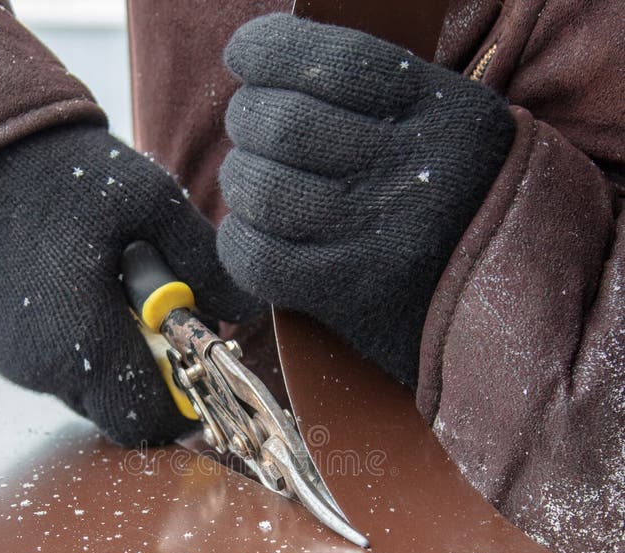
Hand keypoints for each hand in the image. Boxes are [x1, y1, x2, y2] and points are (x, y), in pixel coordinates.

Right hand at [0, 125, 259, 445]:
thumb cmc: (61, 179)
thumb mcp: (149, 199)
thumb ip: (204, 262)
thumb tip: (245, 314)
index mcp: (83, 338)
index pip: (148, 422)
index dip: (184, 404)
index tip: (197, 362)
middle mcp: (46, 369)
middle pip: (125, 413)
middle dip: (155, 381)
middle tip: (163, 323)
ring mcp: (20, 367)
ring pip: (94, 398)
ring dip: (122, 366)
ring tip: (121, 302)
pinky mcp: (7, 357)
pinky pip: (65, 378)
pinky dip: (90, 355)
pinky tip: (90, 302)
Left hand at [218, 13, 514, 387]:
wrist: (513, 301)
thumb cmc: (465, 204)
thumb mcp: (452, 126)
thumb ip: (381, 95)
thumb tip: (275, 74)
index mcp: (443, 113)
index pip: (333, 62)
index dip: (268, 51)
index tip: (242, 55)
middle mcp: (413, 172)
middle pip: (283, 126)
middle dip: (247, 120)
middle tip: (250, 130)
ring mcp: (381, 238)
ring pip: (264, 191)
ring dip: (240, 182)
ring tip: (252, 182)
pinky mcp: (352, 295)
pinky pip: (260, 260)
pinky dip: (239, 241)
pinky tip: (251, 232)